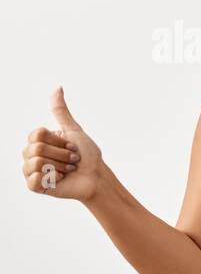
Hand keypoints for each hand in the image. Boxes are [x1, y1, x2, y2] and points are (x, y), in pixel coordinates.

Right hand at [22, 87, 102, 201]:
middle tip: (72, 160)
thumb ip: (61, 112)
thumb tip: (57, 87)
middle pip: (36, 148)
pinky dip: (53, 178)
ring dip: (60, 166)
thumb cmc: (87, 155)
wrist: (96, 177)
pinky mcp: (35, 186)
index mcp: (38, 141)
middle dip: (62, 154)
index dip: (59, 141)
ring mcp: (31, 171)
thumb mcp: (74, 130)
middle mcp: (30, 155)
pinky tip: (60, 180)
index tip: (72, 146)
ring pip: (36, 162)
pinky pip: (34, 179)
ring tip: (68, 170)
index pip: (38, 134)